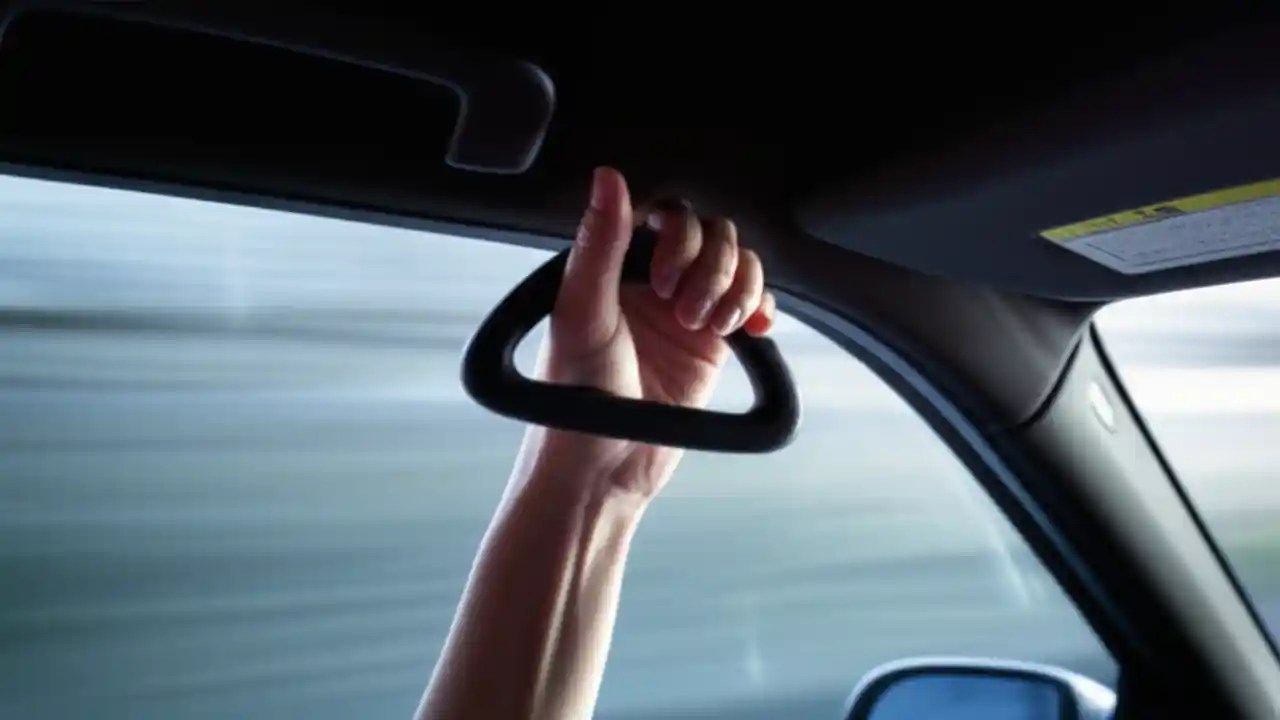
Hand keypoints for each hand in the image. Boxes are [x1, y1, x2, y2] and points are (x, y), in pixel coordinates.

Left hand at [527, 167, 775, 498]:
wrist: (604, 469)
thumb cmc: (576, 397)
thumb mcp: (582, 314)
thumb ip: (598, 245)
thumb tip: (606, 179)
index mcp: (613, 265)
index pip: (664, 217)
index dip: (677, 238)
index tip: (663, 278)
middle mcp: (650, 281)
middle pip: (710, 233)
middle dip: (710, 266)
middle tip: (686, 310)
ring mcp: (685, 309)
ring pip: (736, 263)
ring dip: (737, 286)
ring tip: (712, 326)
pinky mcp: (713, 343)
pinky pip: (752, 303)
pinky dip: (762, 307)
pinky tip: (753, 327)